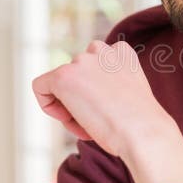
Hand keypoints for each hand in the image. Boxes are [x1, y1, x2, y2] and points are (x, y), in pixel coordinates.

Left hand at [32, 39, 172, 158]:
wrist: (141, 131)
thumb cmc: (140, 123)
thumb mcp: (129, 94)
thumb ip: (109, 85)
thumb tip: (88, 97)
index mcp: (122, 52)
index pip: (95, 66)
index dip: (95, 90)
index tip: (106, 109)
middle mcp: (101, 51)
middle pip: (77, 74)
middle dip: (82, 98)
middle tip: (96, 122)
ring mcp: (81, 62)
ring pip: (61, 84)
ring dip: (70, 106)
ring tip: (88, 125)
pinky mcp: (63, 77)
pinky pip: (41, 87)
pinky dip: (48, 106)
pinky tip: (68, 119)